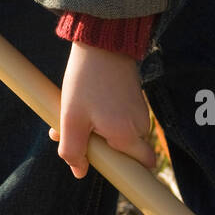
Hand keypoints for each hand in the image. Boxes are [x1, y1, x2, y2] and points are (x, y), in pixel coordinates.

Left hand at [49, 41, 156, 179]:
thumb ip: (73, 150)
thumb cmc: (86, 81)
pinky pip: (118, 120)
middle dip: (98, 148)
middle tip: (72, 131)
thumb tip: (79, 172)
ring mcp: (139, 112)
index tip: (107, 168)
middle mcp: (140, 125)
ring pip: (118, 135)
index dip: (126, 173)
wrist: (102, 42)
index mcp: (127, 135)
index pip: (142, 166)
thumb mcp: (72, 118)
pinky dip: (101, 118)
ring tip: (76, 112)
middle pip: (122, 151)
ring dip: (96, 131)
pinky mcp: (134, 100)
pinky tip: (85, 103)